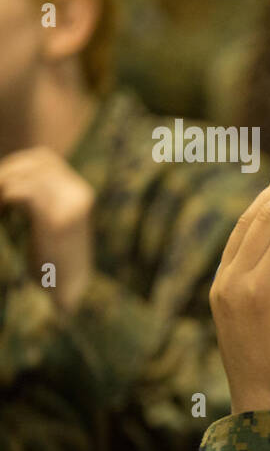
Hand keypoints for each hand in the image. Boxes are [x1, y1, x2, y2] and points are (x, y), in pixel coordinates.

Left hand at [0, 147, 94, 311]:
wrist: (71, 292)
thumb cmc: (53, 259)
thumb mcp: (52, 220)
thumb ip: (38, 196)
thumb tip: (6, 176)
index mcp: (80, 191)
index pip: (42, 158)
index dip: (14, 165)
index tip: (0, 187)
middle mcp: (79, 193)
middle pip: (35, 162)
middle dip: (6, 172)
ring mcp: (71, 206)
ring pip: (28, 175)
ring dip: (4, 185)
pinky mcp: (57, 221)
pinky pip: (26, 193)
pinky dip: (7, 197)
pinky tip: (1, 212)